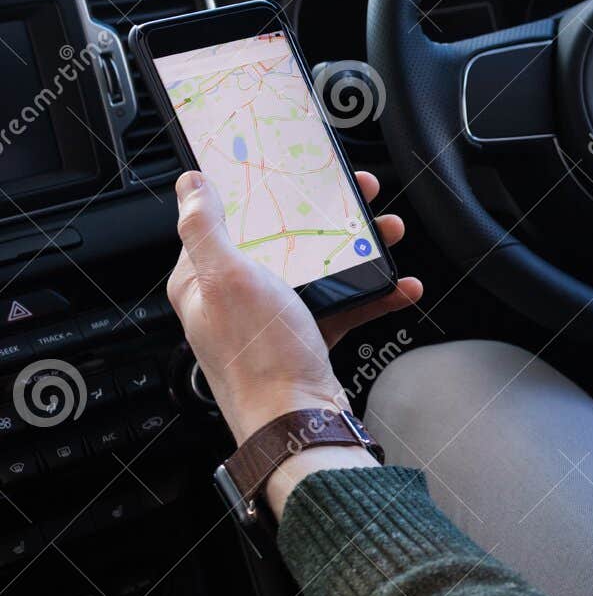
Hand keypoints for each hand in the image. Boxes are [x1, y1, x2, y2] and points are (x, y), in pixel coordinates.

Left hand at [166, 169, 422, 445]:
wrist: (298, 423)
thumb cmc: (259, 358)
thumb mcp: (229, 279)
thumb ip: (206, 229)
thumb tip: (190, 185)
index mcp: (206, 280)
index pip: (230, 220)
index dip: (264, 192)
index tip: (294, 171)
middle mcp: (238, 300)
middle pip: (284, 241)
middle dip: (326, 217)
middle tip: (359, 197)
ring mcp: (274, 322)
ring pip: (320, 270)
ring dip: (358, 252)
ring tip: (388, 234)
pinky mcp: (307, 341)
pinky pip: (344, 307)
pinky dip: (373, 295)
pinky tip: (398, 286)